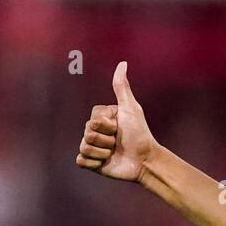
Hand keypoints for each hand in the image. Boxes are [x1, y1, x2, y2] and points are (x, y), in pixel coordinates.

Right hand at [76, 61, 157, 181]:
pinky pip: (81, 160)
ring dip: (103, 152)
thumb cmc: (139, 134)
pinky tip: (106, 163)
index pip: (92, 118)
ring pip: (84, 146)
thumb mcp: (131, 109)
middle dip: (106, 139)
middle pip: (87, 132)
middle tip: (118, 142)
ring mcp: (91, 147)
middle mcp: (94, 131)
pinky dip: (95, 163)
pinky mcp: (90, 162)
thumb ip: (122, 87)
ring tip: (114, 152)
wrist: (144, 161)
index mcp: (101, 117)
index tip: (119, 127)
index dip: (107, 125)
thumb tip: (123, 63)